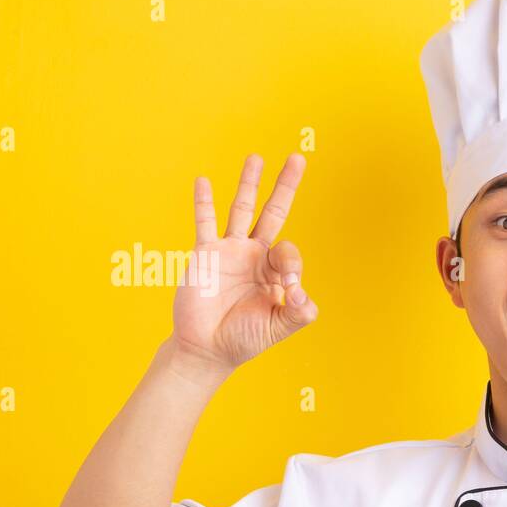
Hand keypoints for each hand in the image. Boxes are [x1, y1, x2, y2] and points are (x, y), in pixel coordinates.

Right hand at [169, 153, 317, 374]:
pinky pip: (205, 222)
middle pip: (274, 212)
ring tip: (256, 158)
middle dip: (285, 186)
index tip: (288, 289)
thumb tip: (302, 293)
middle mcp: (256, 255)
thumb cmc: (244, 339)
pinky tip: (204, 181)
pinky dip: (203, 202)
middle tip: (298, 158)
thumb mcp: (278, 327)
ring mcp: (230, 250)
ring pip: (242, 209)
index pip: (289, 251)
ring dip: (249, 183)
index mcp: (276, 272)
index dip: (291, 266)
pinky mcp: (206, 253)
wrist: (206, 348)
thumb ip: (298, 312)